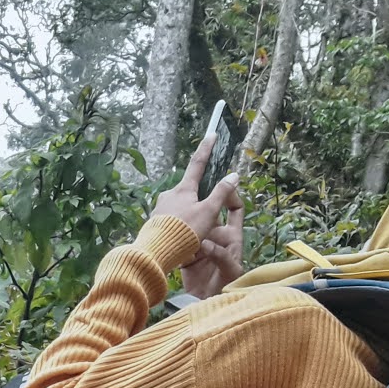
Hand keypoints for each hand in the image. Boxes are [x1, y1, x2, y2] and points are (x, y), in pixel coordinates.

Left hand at [151, 132, 246, 281]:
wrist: (157, 252)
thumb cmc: (185, 231)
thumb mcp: (208, 212)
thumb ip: (221, 193)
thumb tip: (233, 175)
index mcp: (183, 189)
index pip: (198, 163)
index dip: (206, 149)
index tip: (212, 134)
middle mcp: (169, 194)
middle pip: (188, 187)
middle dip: (199, 191)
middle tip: (209, 204)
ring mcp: (160, 207)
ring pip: (179, 203)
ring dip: (189, 209)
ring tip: (197, 226)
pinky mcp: (155, 221)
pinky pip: (172, 216)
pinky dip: (180, 220)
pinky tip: (184, 232)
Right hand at [180, 189, 245, 297]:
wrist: (209, 305)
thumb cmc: (226, 287)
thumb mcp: (230, 271)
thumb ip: (221, 256)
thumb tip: (206, 244)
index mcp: (232, 236)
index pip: (235, 209)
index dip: (232, 196)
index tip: (222, 189)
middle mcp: (217, 236)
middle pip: (210, 213)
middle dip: (201, 207)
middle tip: (191, 203)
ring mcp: (202, 244)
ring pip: (195, 225)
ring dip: (188, 223)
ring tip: (178, 222)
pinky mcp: (188, 253)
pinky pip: (182, 241)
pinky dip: (177, 239)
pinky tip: (170, 237)